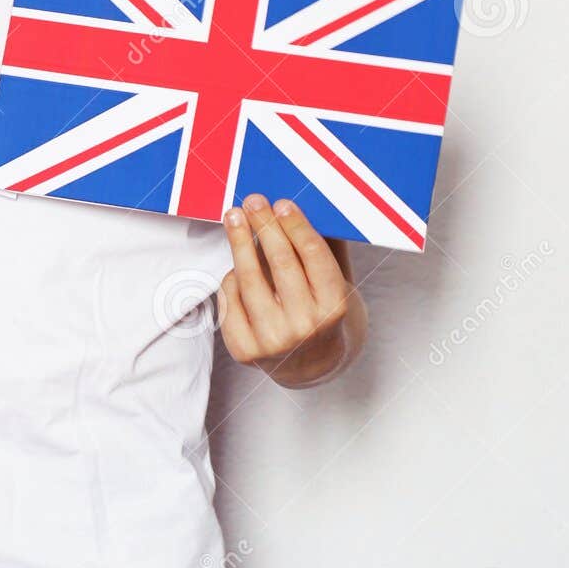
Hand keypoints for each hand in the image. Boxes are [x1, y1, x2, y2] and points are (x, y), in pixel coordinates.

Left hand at [217, 195, 351, 377]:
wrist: (311, 366)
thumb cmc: (323, 313)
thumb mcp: (338, 284)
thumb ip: (326, 248)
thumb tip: (307, 203)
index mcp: (334, 308)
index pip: (313, 255)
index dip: (295, 224)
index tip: (282, 202)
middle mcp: (305, 327)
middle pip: (280, 262)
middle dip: (264, 225)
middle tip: (253, 200)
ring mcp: (272, 341)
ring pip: (249, 278)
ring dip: (239, 241)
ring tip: (234, 217)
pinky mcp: (245, 350)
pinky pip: (230, 299)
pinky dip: (231, 277)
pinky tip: (236, 264)